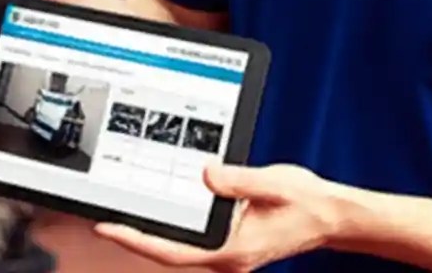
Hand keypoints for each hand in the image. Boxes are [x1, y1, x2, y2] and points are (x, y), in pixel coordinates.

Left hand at [94, 163, 358, 271]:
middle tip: (100, 217)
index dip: (136, 240)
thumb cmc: (307, 201)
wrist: (331, 215)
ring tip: (120, 213)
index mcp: (233, 249)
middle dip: (134, 236)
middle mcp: (226, 257)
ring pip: (179, 247)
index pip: (172, 251)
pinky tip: (159, 210)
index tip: (107, 226)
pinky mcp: (230, 242)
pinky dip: (172, 226)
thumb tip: (205, 173)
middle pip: (168, 251)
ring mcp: (227, 253)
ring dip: (151, 232)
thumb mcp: (273, 182)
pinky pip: (193, 238)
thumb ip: (237, 179)